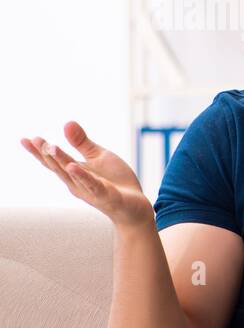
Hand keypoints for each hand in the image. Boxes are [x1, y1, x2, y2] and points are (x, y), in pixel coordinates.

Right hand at [20, 122, 153, 228]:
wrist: (135, 205)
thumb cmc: (114, 181)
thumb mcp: (98, 157)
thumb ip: (82, 142)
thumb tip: (67, 122)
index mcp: (73, 172)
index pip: (52, 161)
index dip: (38, 151)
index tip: (24, 139)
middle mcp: (76, 183)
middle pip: (58, 167)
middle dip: (46, 154)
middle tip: (35, 140)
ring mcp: (89, 190)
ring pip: (72, 175)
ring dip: (61, 161)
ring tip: (51, 147)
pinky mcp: (105, 195)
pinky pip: (93, 185)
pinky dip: (83, 176)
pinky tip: (73, 166)